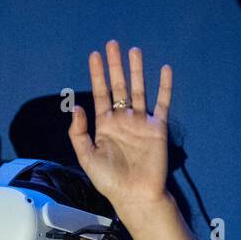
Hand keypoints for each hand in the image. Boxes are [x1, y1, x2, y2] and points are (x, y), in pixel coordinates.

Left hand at [68, 41, 171, 212]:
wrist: (135, 195)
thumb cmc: (109, 180)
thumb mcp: (86, 156)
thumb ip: (79, 132)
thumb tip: (76, 107)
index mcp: (105, 124)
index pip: (99, 93)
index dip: (97, 74)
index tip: (94, 55)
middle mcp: (123, 119)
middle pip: (118, 86)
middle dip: (115, 66)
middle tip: (112, 44)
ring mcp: (141, 122)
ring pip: (139, 89)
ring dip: (136, 70)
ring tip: (134, 50)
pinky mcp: (158, 128)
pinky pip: (162, 103)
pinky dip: (164, 86)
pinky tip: (164, 69)